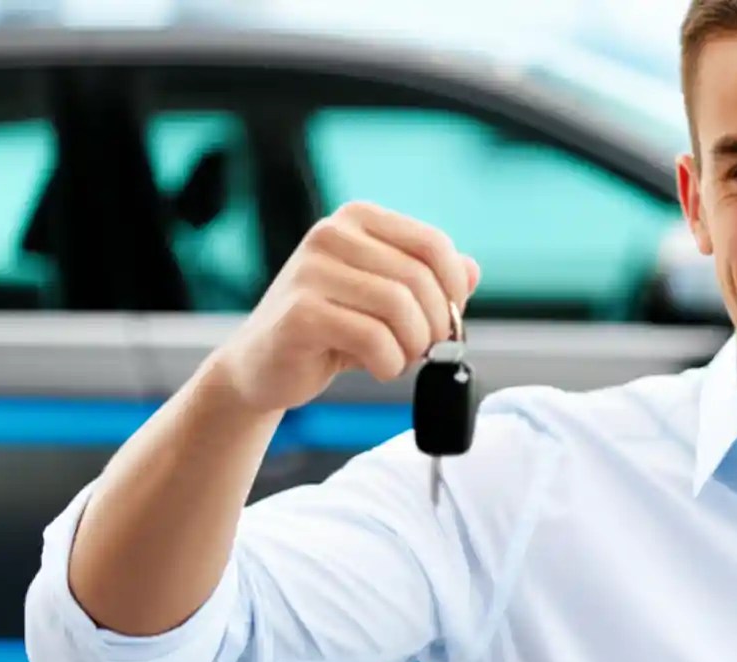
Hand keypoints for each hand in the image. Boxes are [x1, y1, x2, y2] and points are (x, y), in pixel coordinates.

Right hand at [207, 202, 480, 413]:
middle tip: (427, 350)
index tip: (450, 319)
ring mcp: (310, 270)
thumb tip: (473, 269)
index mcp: (357, 219)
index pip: (433, 244)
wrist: (263, 367)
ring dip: (413, 346)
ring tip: (400, 359)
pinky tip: (379, 368)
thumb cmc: (332, 331)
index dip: (454, 289)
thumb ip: (430, 281)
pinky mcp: (300, 312)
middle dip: (436, 324)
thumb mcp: (386, 298)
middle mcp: (331, 235)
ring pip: (399, 306)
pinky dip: (389, 362)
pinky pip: (372, 338)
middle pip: (420, 278)